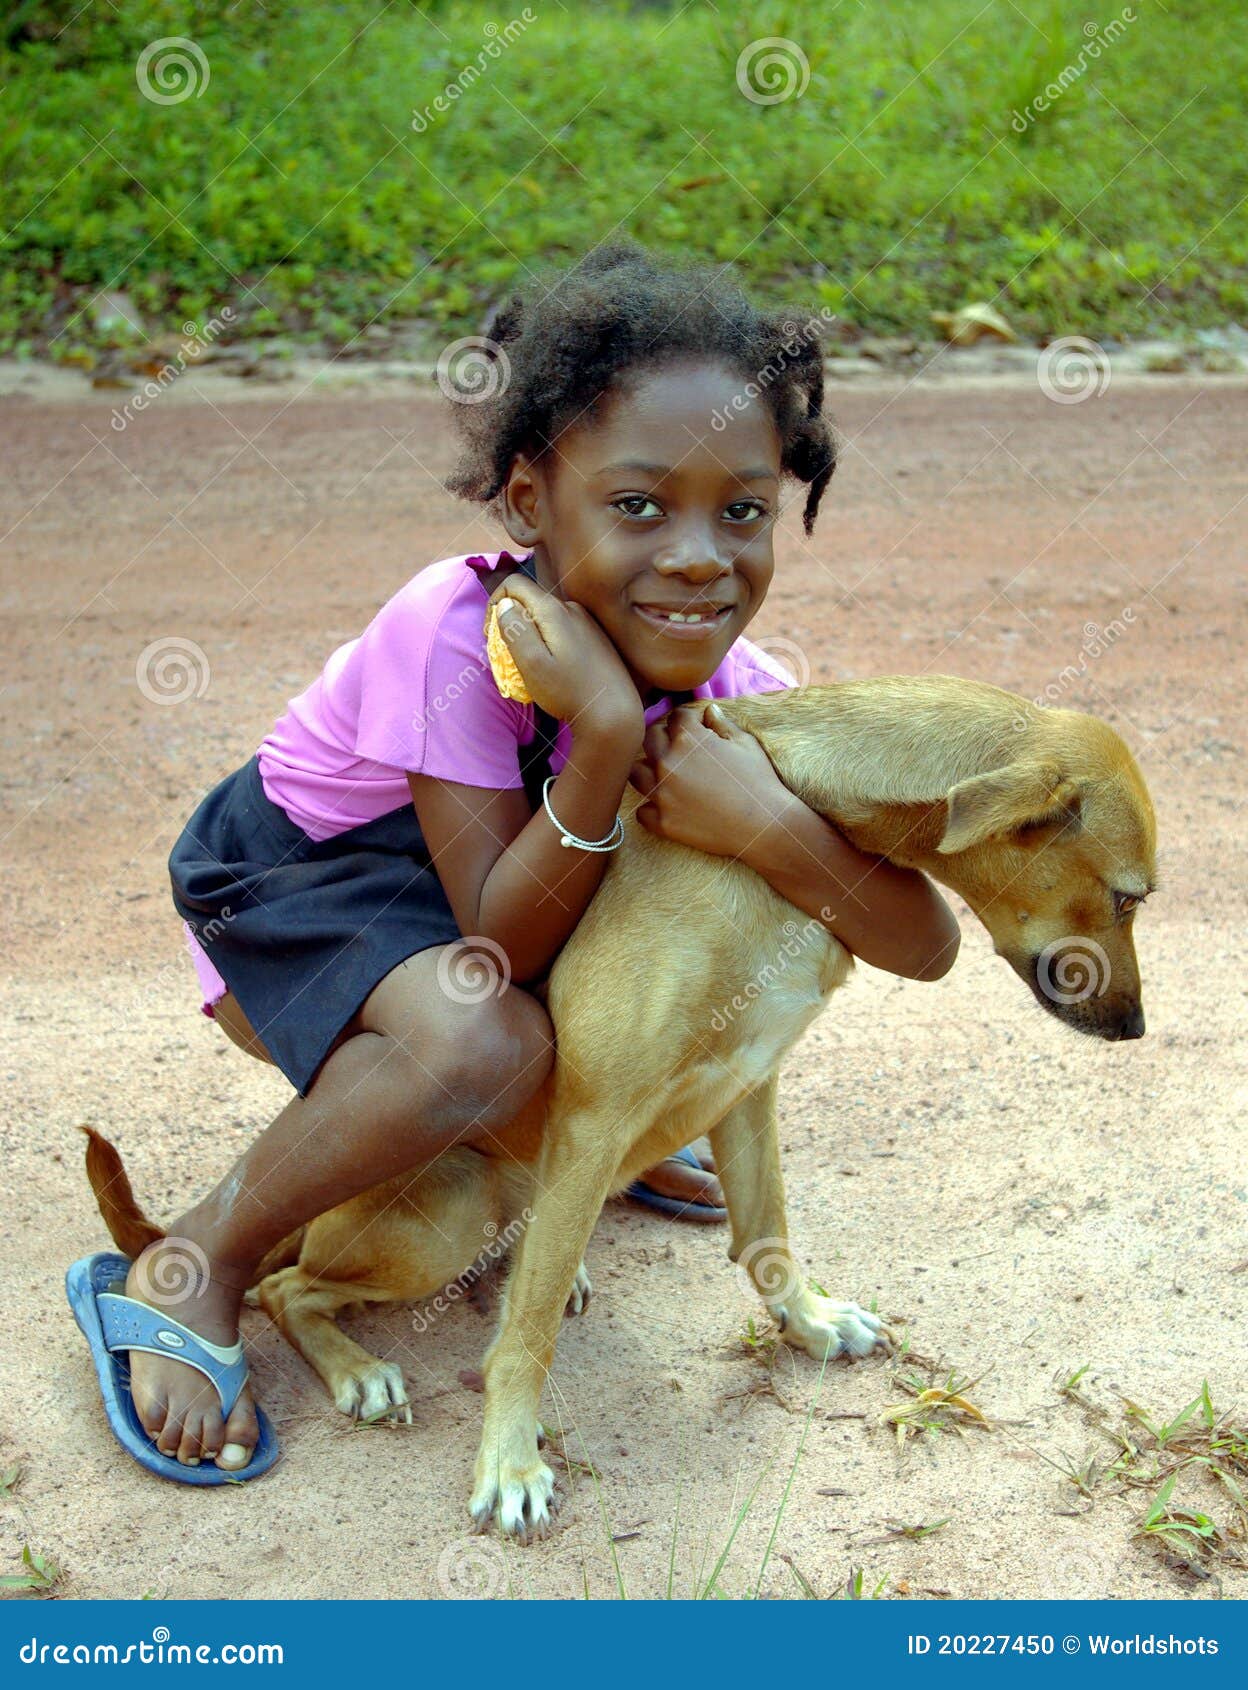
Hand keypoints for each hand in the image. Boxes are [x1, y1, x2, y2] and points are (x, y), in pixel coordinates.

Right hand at [486, 573, 642, 742]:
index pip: (514, 584)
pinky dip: (548, 641)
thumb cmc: (569, 692)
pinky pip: (562, 629)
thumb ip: (515, 630)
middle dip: (511, 622)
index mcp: (554, 610)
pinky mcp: (595, 638)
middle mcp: (572, 608)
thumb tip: (505, 604)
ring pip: (545, 617)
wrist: (614, 713)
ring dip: (530, 634)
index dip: (495, 604)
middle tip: (507, 656)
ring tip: (530, 666)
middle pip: (530, 600)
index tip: (492, 635)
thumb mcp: (532, 664)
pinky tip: (553, 669)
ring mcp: (587, 622)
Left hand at [627, 700, 792, 856]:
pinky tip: (666, 805)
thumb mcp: (745, 744)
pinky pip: (642, 811)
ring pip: (636, 772)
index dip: (689, 718)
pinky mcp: (662, 822)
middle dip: (664, 736)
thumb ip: (722, 724)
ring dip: (648, 769)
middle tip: (679, 746)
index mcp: (688, 739)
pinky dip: (650, 807)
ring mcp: (661, 793)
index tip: (698, 725)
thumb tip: (709, 711)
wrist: (763, 825)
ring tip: (664, 773)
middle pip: (650, 738)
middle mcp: (668, 763)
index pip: (676, 716)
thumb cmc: (759, 781)